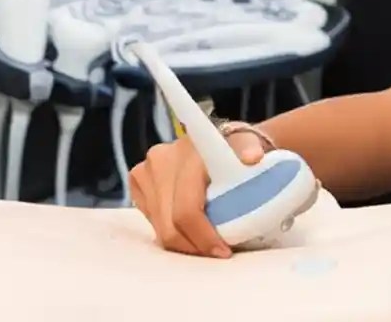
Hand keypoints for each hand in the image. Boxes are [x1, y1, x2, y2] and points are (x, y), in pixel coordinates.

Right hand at [128, 127, 267, 257]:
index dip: (203, 237)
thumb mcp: (249, 144)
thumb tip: (252, 157)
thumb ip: (251, 148)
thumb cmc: (237, 147)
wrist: (220, 137)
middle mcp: (162, 158)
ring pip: (159, 226)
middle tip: (216, 252)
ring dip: (183, 240)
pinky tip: (190, 227)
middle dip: (194, 245)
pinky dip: (171, 230)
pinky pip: (151, 219)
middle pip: (169, 224)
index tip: (222, 252)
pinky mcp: (137, 179)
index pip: (187, 209)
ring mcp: (146, 169)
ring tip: (207, 241)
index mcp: (190, 152)